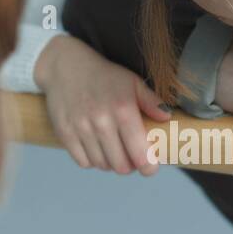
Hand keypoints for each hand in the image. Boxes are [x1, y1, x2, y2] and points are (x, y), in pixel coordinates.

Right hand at [34, 34, 170, 175]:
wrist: (66, 66)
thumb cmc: (104, 76)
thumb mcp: (132, 82)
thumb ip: (151, 101)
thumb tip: (167, 117)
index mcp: (123, 110)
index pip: (140, 155)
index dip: (148, 167)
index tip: (150, 167)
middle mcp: (102, 122)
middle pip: (121, 166)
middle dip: (129, 166)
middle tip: (131, 158)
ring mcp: (81, 129)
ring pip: (102, 165)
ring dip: (110, 163)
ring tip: (113, 151)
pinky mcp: (65, 133)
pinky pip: (83, 162)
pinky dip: (92, 160)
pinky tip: (96, 149)